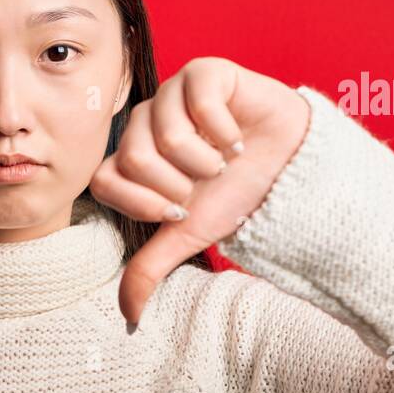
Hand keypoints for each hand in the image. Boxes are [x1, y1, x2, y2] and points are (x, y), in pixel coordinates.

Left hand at [90, 56, 310, 325]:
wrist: (288, 168)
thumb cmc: (234, 195)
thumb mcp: (189, 236)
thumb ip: (151, 270)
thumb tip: (128, 319)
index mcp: (130, 157)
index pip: (105, 179)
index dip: (142, 201)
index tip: (180, 209)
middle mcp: (143, 123)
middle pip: (133, 157)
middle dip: (178, 184)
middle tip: (206, 183)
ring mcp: (171, 94)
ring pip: (165, 133)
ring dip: (204, 161)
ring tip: (224, 162)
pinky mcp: (204, 73)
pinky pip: (197, 102)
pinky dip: (224, 131)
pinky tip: (238, 138)